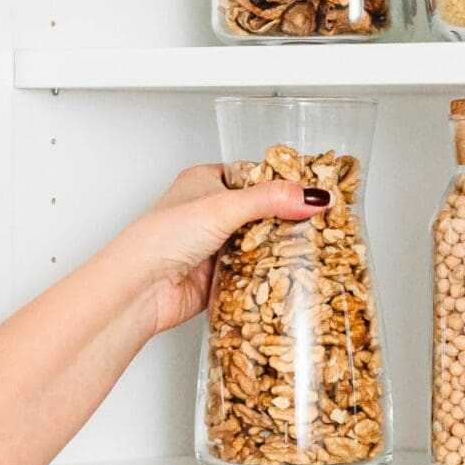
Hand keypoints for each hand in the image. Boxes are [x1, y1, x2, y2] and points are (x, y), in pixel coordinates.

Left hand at [119, 164, 329, 335]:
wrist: (139, 289)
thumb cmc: (160, 238)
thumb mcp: (222, 207)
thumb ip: (271, 200)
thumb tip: (312, 196)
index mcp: (206, 181)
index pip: (256, 175)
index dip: (285, 182)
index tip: (316, 190)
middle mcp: (210, 211)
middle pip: (262, 211)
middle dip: (288, 218)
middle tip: (325, 220)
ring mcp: (215, 244)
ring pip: (260, 242)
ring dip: (281, 247)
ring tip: (317, 246)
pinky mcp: (220, 275)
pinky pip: (254, 271)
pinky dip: (270, 273)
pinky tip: (292, 273)